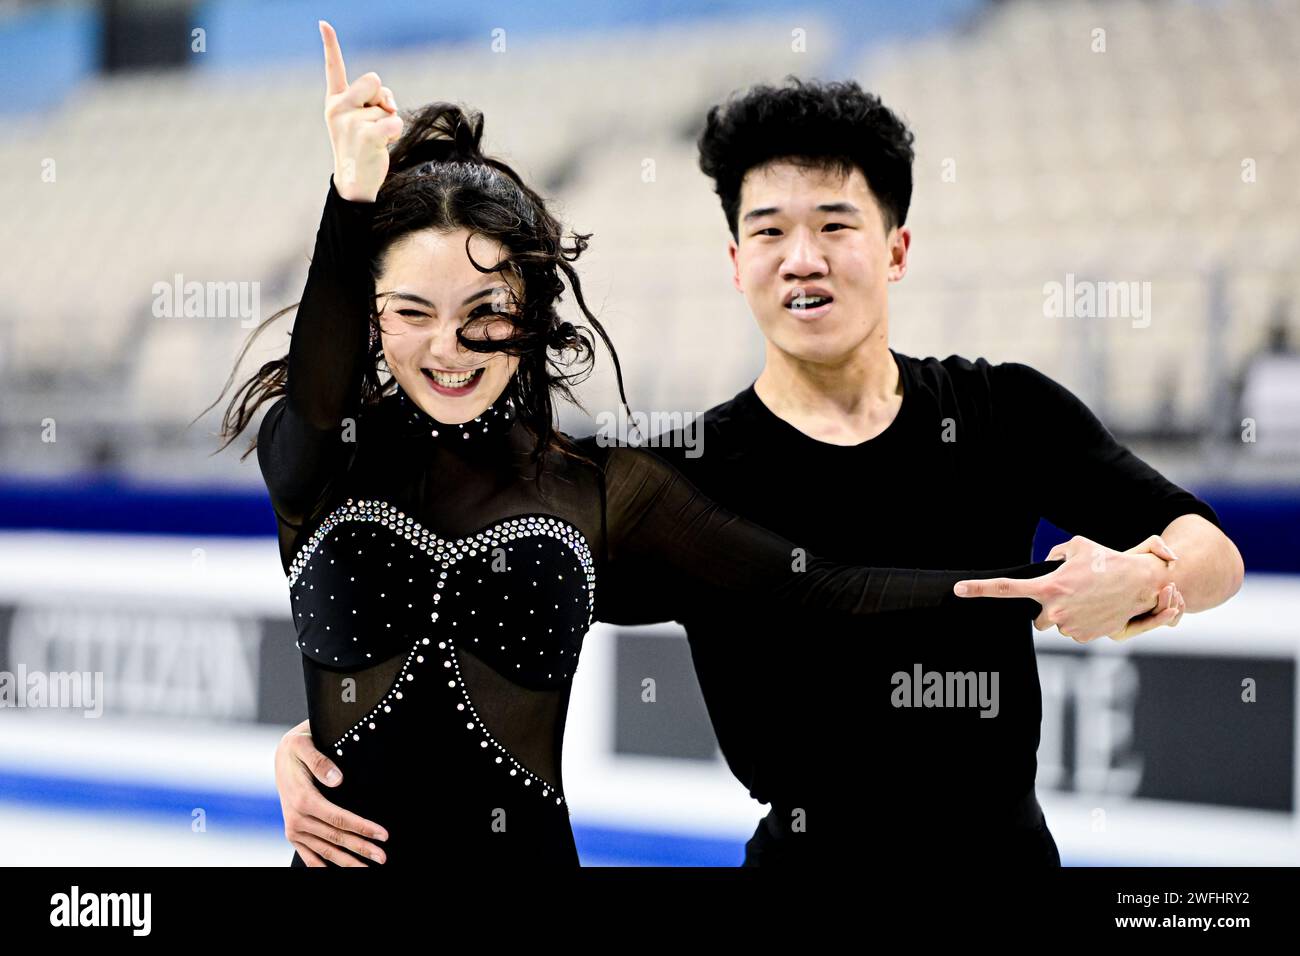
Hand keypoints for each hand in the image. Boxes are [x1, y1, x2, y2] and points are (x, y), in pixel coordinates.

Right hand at [276, 719, 387, 864]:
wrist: (280, 757)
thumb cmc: (297, 748)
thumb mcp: (304, 745)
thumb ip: (320, 762)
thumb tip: (337, 779)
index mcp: (303, 800)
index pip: (339, 819)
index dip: (362, 828)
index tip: (383, 835)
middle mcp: (297, 819)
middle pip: (336, 839)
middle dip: (361, 849)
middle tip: (383, 857)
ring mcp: (294, 829)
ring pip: (325, 851)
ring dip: (347, 862)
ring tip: (367, 868)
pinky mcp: (293, 833)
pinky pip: (308, 856)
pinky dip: (322, 867)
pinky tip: (336, 872)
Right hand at [319, 19, 401, 201]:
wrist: (354, 182)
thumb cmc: (360, 147)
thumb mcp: (360, 120)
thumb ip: (372, 101)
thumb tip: (389, 102)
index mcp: (334, 102)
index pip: (333, 68)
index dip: (330, 45)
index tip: (324, 23)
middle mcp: (339, 108)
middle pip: (373, 80)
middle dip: (382, 97)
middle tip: (375, 121)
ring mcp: (352, 122)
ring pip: (388, 106)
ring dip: (389, 122)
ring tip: (376, 140)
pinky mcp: (368, 136)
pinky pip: (395, 123)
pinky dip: (396, 134)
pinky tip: (383, 146)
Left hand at [953, 533, 1182, 642]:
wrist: (1143, 583)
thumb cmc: (1108, 561)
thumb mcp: (1078, 546)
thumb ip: (1054, 556)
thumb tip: (1047, 565)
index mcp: (1049, 587)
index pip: (1007, 589)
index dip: (980, 589)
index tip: (958, 590)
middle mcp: (1055, 611)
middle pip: (1037, 615)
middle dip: (1048, 606)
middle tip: (1070, 593)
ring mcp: (1070, 628)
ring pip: (1056, 623)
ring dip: (1067, 613)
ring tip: (1090, 598)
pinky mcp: (1085, 637)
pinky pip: (1073, 630)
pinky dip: (1082, 621)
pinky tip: (1097, 609)